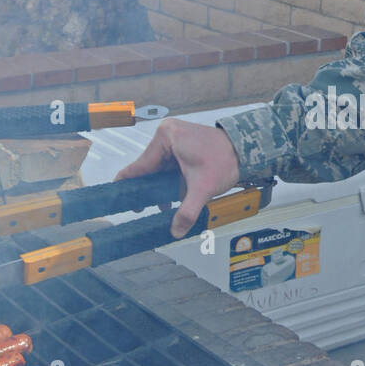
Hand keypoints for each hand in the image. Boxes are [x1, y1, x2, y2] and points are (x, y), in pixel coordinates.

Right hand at [115, 119, 241, 238]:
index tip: (118, 198)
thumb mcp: (203, 188)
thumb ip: (188, 211)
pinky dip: (168, 180)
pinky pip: (168, 164)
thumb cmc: (225, 161)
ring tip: (161, 207)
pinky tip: (170, 198)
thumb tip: (175, 231)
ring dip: (159, 187)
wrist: (246, 150)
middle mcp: (166, 134)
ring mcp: (174, 138)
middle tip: (141, 209)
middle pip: (148, 167)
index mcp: (166, 137)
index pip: (139, 165)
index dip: (128, 184)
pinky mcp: (182, 144)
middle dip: (148, 189)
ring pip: (158, 168)